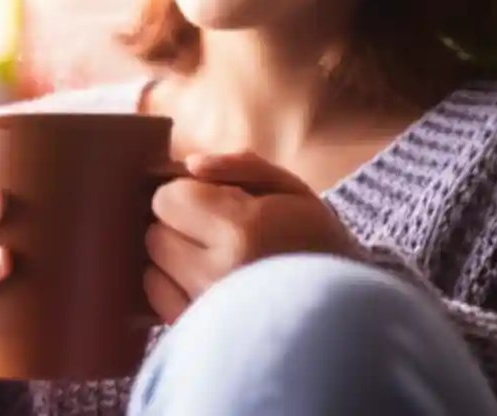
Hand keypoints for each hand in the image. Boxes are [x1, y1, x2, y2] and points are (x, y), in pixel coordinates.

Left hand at [144, 151, 359, 323]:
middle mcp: (215, 271)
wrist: (345, 314)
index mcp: (241, 229)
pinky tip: (203, 283)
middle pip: (156, 232)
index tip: (213, 203)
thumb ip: (240, 165)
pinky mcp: (196, 333)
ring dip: (173, 258)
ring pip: (151, 265)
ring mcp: (203, 308)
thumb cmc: (317, 243)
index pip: (168, 198)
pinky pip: (156, 297)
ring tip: (212, 261)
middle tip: (216, 232)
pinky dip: (172, 286)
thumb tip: (190, 164)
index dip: (187, 194)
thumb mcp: (292, 189)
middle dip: (179, 225)